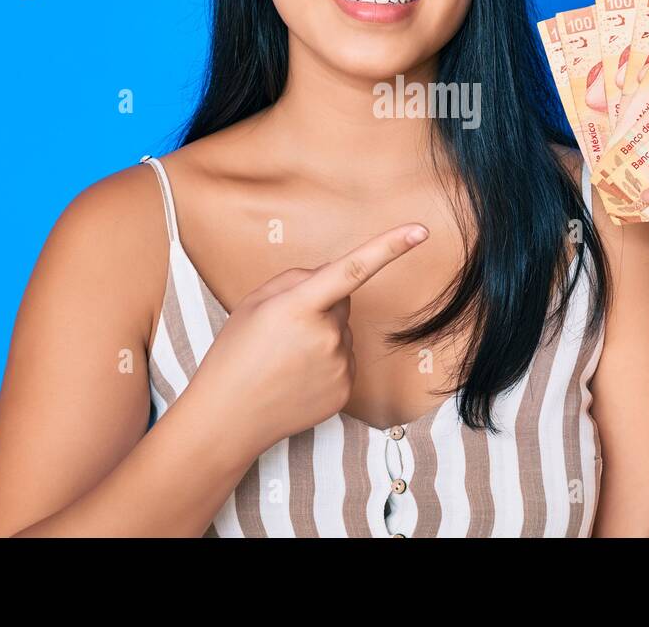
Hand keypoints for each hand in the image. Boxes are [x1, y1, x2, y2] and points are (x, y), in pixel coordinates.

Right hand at [203, 223, 429, 453]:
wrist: (228, 417)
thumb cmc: (235, 354)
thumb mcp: (254, 303)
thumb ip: (296, 278)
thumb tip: (332, 273)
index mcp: (298, 306)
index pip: (352, 269)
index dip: (389, 247)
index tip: (420, 231)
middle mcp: (326, 335)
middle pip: (342, 302)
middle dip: (321, 306)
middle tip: (283, 330)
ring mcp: (339, 366)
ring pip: (343, 333)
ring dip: (322, 337)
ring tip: (286, 359)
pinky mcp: (345, 389)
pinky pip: (345, 360)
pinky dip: (326, 363)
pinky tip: (298, 377)